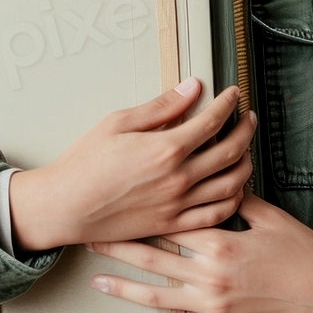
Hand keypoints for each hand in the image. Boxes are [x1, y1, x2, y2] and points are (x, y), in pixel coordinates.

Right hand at [8, 78, 256, 252]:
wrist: (65, 206)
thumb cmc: (85, 163)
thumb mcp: (118, 122)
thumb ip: (161, 106)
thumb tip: (190, 88)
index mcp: (165, 149)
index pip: (213, 122)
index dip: (228, 104)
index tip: (233, 94)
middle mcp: (178, 179)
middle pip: (231, 151)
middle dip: (245, 129)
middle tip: (247, 117)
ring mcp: (177, 205)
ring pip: (231, 185)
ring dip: (245, 163)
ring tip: (245, 149)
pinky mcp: (172, 225)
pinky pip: (216, 214)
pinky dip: (233, 198)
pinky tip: (233, 187)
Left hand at [85, 190, 312, 312]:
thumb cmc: (301, 250)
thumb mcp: (269, 217)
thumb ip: (237, 199)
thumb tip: (213, 177)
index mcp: (220, 241)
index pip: (170, 223)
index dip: (139, 215)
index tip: (116, 206)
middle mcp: (210, 274)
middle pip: (153, 258)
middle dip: (118, 247)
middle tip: (89, 236)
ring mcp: (213, 304)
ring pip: (157, 296)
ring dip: (123, 288)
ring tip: (96, 280)